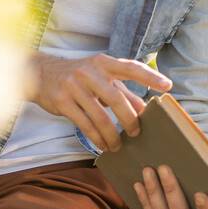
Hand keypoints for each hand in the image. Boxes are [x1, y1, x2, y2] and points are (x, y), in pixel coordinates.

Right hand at [27, 52, 170, 151]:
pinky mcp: (62, 102)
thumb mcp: (100, 76)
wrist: (39, 73)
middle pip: (117, 99)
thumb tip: (144, 108)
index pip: (131, 67)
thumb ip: (122, 90)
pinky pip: (85, 125)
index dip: (150, 76)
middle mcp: (90, 72)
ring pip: (100, 117)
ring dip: (112, 135)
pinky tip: (102, 145)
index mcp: (104, 63)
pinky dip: (96, 138)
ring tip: (118, 145)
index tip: (168, 86)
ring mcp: (74, 87)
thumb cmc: (78, 76)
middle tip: (137, 133)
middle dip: (130, 119)